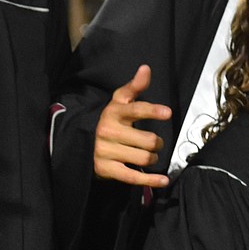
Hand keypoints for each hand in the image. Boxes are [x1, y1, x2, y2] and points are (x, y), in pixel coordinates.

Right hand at [93, 65, 171, 188]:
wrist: (81, 142)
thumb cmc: (109, 121)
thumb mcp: (118, 102)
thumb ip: (134, 87)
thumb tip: (146, 69)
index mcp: (113, 113)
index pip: (135, 110)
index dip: (152, 111)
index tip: (167, 113)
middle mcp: (109, 132)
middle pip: (148, 140)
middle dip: (158, 143)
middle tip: (155, 143)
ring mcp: (106, 152)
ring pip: (144, 158)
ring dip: (153, 158)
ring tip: (150, 155)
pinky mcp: (106, 170)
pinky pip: (133, 177)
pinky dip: (151, 180)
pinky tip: (163, 180)